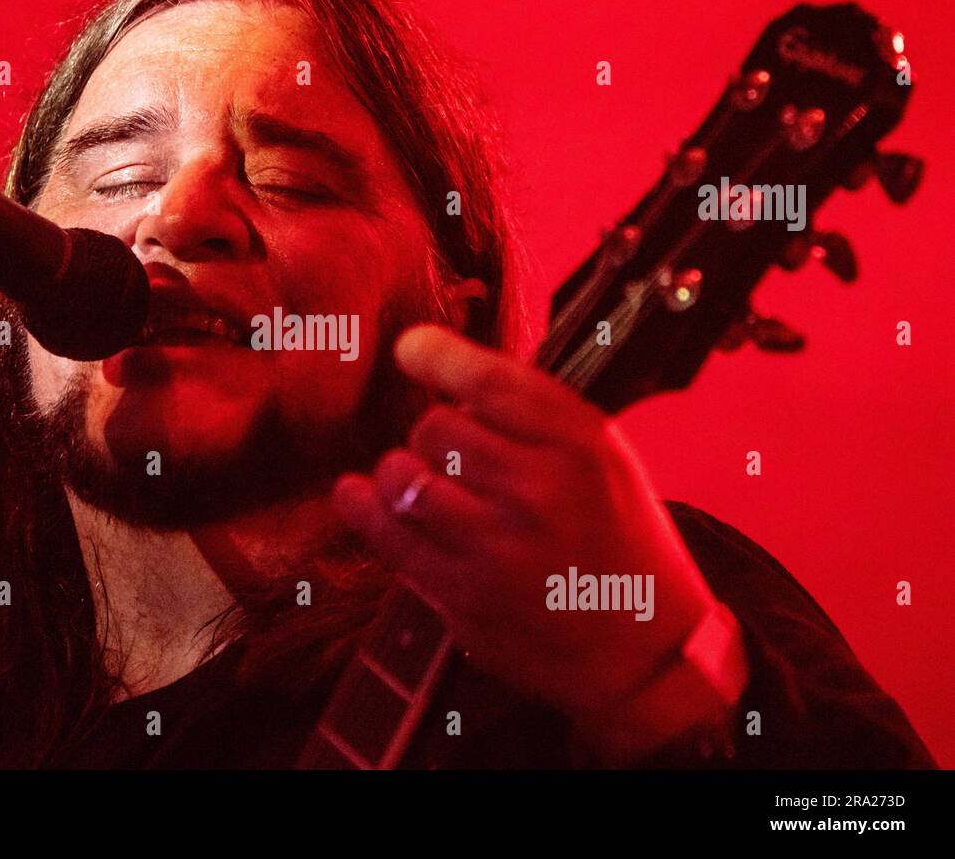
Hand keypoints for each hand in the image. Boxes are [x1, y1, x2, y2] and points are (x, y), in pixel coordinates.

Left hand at [331, 324, 723, 723]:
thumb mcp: (606, 458)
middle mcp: (540, 489)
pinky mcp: (463, 594)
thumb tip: (448, 370)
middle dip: (432, 434)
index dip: (436, 355)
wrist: (644, 649)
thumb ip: (536, 415)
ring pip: (403, 476)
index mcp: (581, 445)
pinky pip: (387, 535)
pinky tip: (356, 493)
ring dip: (399, 472)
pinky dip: (361, 506)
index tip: (411, 350)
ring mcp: (498, 546)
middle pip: (435, 424)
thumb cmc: (620, 540)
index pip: (489, 379)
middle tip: (451, 456)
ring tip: (417, 481)